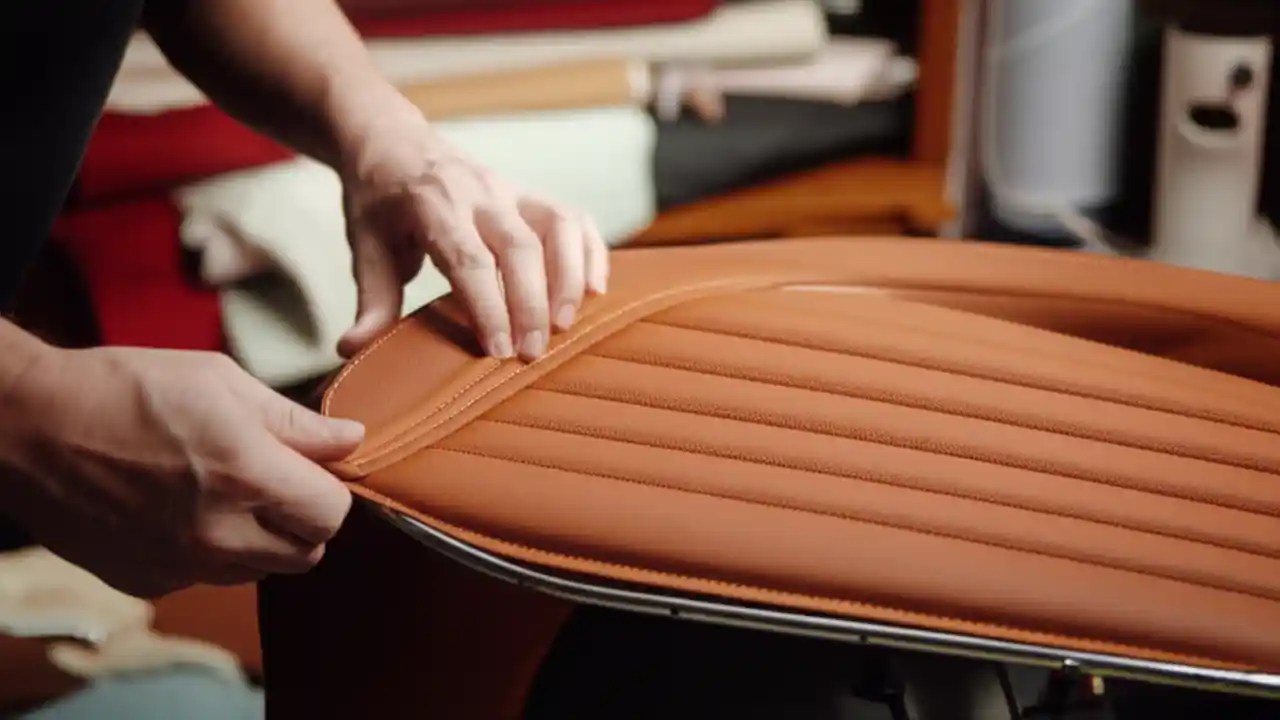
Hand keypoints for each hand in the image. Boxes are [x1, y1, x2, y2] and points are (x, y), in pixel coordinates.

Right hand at [0, 346, 363, 597]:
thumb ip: (294, 421)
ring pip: (259, 571)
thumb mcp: (221, 382)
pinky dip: (210, 553)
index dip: (330, 489)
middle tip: (276, 481)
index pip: (332, 514)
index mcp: (245, 474)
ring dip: (260, 540)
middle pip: (306, 554)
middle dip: (303, 520)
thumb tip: (352, 440)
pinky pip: (207, 578)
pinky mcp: (148, 581)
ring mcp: (180, 564)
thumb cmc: (128, 389)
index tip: (312, 469)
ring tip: (224, 492)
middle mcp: (217, 532)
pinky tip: (181, 511)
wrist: (30, 426)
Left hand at [336, 117, 608, 361]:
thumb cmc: (378, 199)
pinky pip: (574, 218)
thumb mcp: (364, 244)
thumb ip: (370, 299)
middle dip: (531, 303)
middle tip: (533, 353)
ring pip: (557, 225)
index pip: (469, 259)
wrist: (393, 137)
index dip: (488, 305)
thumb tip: (352, 349)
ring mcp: (510, 190)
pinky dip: (591, 252)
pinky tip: (596, 290)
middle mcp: (478, 193)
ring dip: (569, 276)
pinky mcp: (530, 195)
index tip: (498, 349)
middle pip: (519, 246)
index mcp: (432, 203)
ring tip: (567, 325)